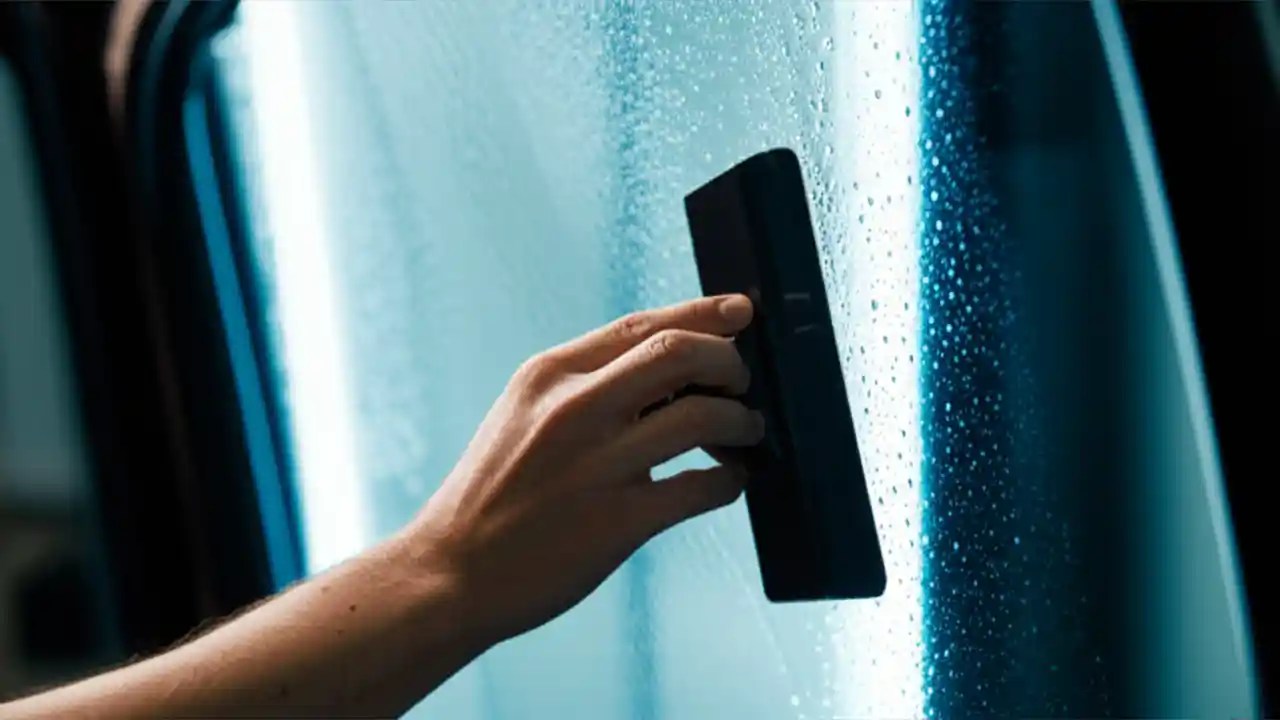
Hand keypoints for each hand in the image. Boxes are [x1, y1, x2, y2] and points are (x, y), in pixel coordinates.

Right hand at [402, 294, 763, 647]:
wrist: (450, 572)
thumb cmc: (493, 494)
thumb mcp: (522, 414)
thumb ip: (583, 385)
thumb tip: (670, 362)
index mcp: (548, 375)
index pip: (641, 324)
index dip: (701, 312)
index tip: (740, 310)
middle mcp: (572, 409)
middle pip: (682, 353)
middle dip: (729, 363)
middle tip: (740, 384)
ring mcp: (597, 465)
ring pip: (703, 417)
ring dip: (741, 421)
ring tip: (744, 433)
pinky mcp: (618, 522)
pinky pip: (703, 488)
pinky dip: (731, 481)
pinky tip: (728, 482)